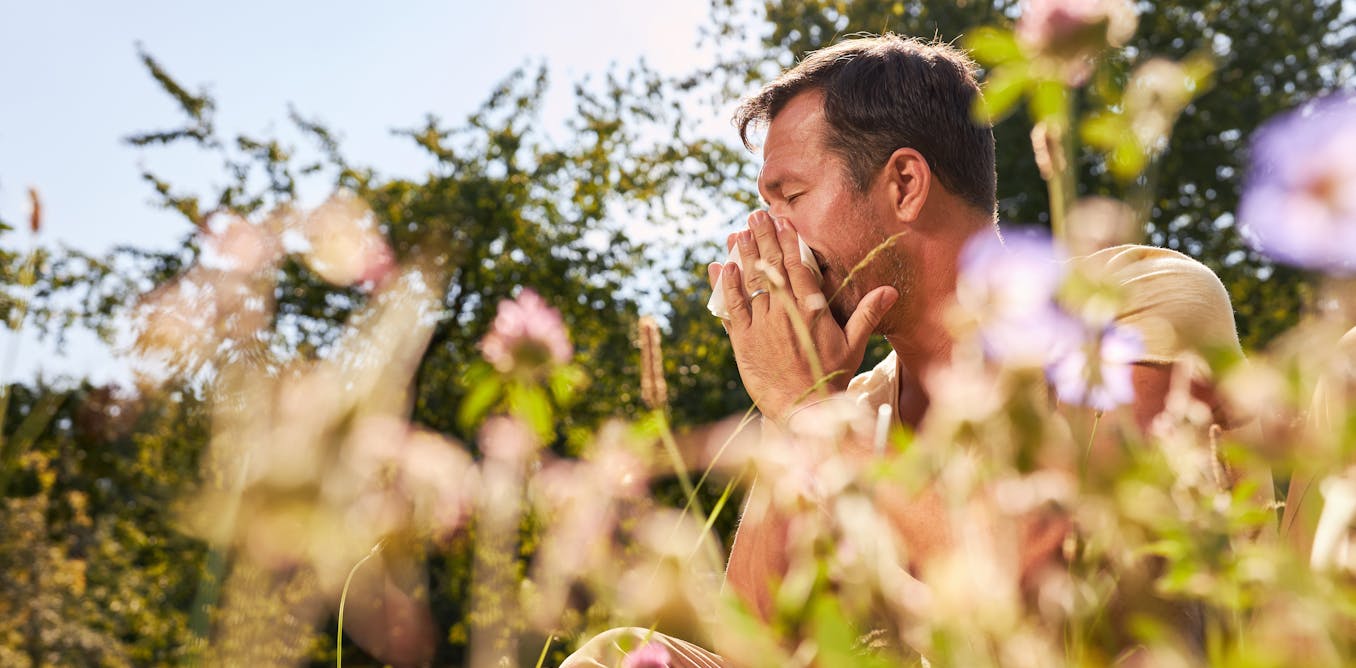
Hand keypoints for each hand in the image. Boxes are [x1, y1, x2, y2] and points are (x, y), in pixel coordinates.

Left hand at [708, 210, 897, 423]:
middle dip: (762, 238)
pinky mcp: (743, 341)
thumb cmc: (832, 377)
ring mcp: (761, 325)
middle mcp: (784, 313)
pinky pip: (731, 308)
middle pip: (771, 267)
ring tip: (736, 232)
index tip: (782, 221)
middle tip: (755, 215)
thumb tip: (891, 289)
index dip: (788, 242)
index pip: (798, 267)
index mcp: (811, 310)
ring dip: (742, 255)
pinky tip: (720, 267)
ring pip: (749, 283)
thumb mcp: (854, 345)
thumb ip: (867, 313)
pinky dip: (725, 287)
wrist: (804, 410)